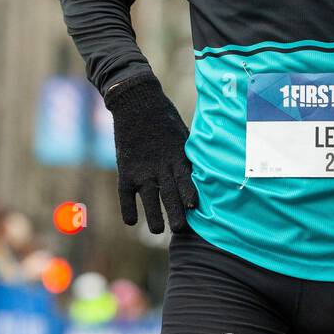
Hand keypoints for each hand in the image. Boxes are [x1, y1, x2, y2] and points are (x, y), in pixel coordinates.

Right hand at [104, 74, 196, 232]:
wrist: (136, 102)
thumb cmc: (165, 119)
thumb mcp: (184, 135)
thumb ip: (190, 155)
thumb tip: (208, 171)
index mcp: (176, 156)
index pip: (184, 179)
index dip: (189, 193)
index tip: (194, 207)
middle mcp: (159, 166)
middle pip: (169, 193)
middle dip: (175, 212)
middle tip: (180, 230)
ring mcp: (141, 169)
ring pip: (148, 198)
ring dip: (154, 215)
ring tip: (158, 230)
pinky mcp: (126, 170)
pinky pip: (125, 194)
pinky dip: (128, 208)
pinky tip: (131, 222)